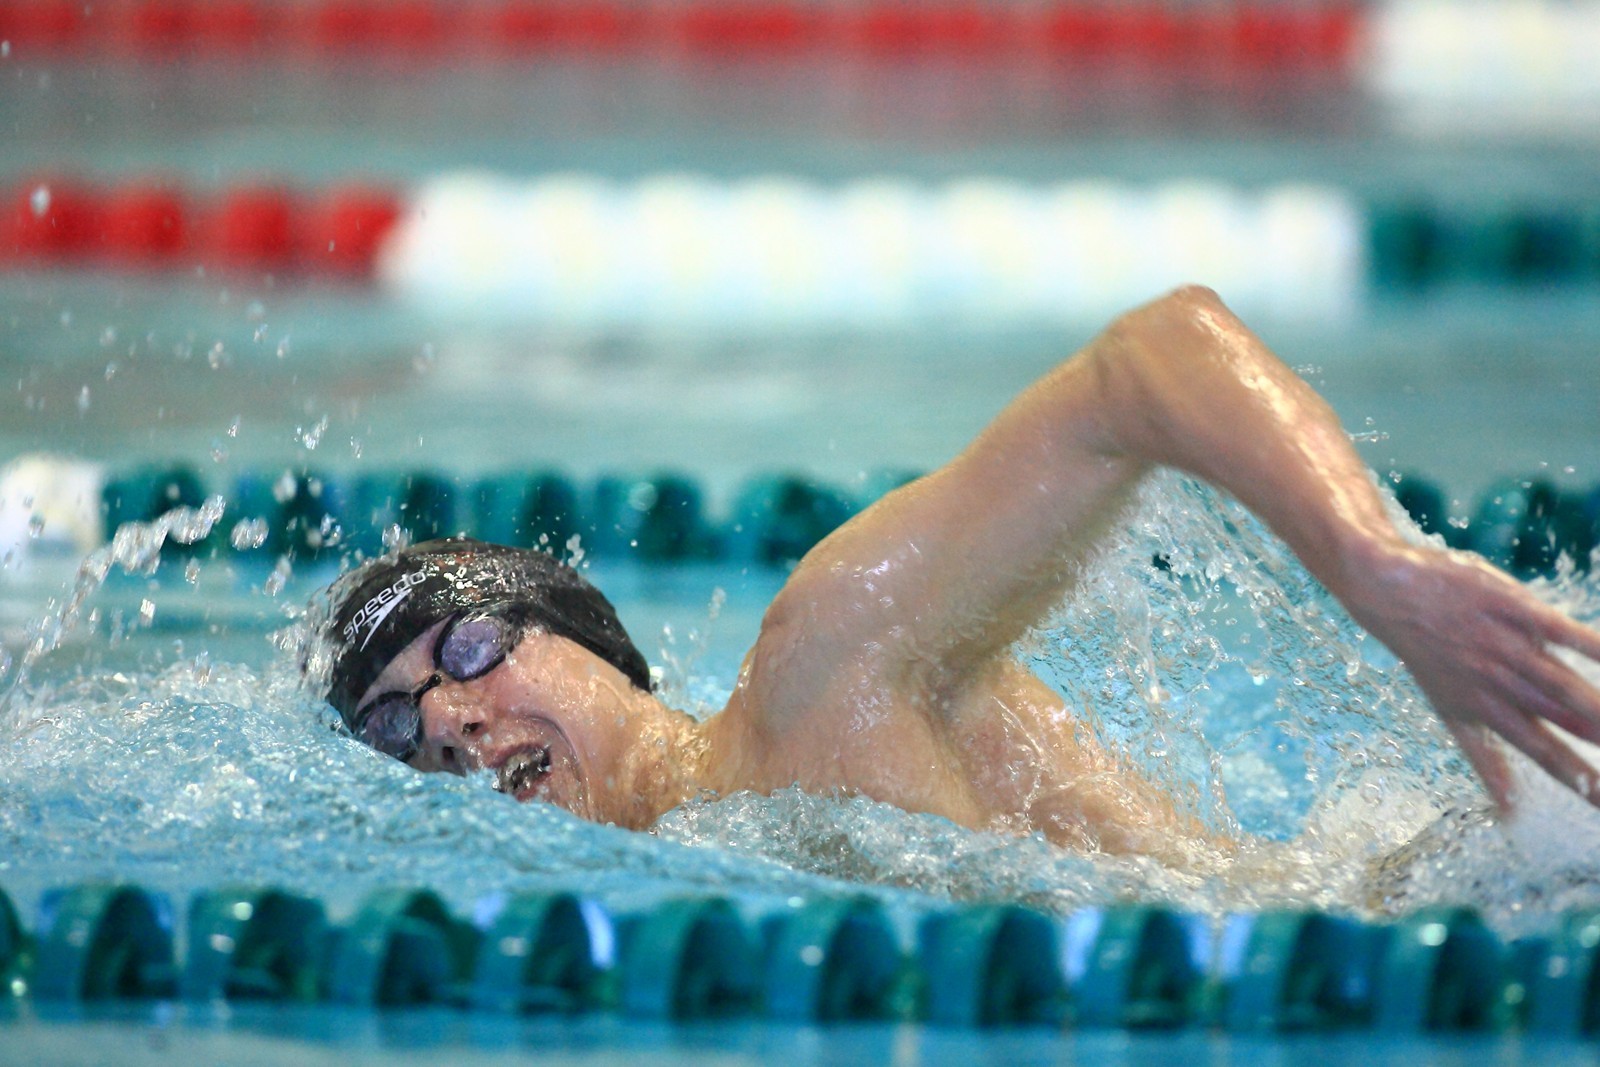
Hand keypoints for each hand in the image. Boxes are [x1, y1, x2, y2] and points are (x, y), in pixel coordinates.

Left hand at [1345, 542, 1599, 809]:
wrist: (1386, 591)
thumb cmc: (1428, 653)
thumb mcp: (1449, 712)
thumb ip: (1484, 757)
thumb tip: (1509, 809)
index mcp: (1486, 711)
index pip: (1542, 753)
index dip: (1578, 779)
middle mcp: (1497, 683)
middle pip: (1560, 719)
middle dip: (1598, 739)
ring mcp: (1504, 645)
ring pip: (1561, 683)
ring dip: (1596, 705)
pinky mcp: (1510, 607)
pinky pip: (1557, 628)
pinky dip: (1589, 644)